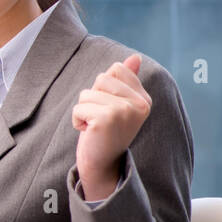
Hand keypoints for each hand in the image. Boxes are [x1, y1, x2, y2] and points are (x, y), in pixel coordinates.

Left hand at [73, 53, 151, 200]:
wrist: (102, 164)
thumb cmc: (106, 131)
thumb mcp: (119, 104)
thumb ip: (127, 81)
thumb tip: (135, 57)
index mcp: (144, 99)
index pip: (116, 69)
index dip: (104, 88)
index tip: (110, 108)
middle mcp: (138, 104)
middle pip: (101, 79)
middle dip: (93, 98)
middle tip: (101, 119)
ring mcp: (124, 111)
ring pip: (87, 94)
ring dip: (84, 110)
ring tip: (95, 126)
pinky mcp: (106, 119)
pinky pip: (78, 107)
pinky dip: (77, 120)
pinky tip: (89, 132)